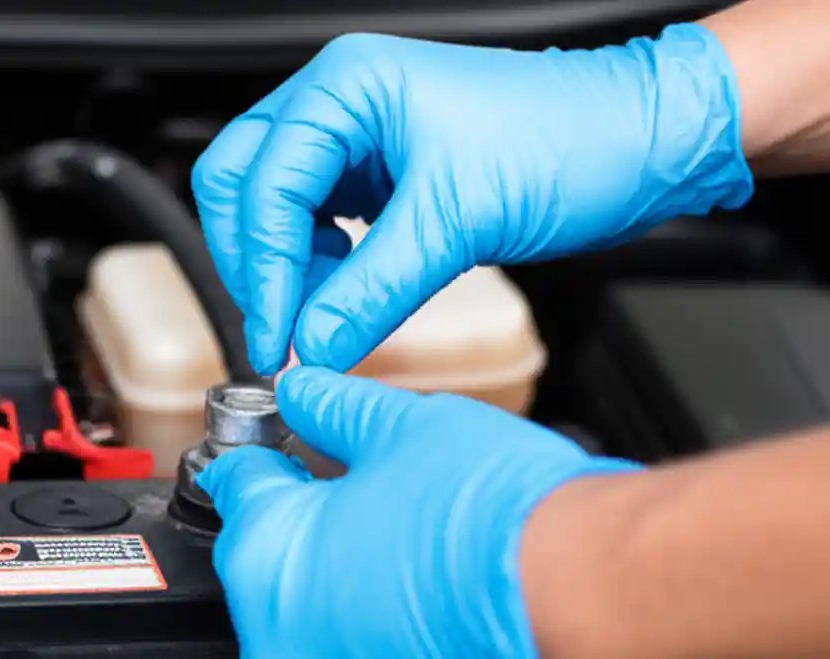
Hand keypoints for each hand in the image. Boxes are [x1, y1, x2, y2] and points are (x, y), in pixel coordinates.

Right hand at [192, 25, 752, 374]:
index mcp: (346, 87)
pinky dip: (316, 266)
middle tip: (278, 330)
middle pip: (244, 184)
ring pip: (274, 206)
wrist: (641, 141)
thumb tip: (315, 345)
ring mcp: (359, 138)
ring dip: (284, 268)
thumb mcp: (458, 221)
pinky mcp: (381, 174)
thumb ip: (373, 291)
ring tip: (317, 318)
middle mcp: (342, 104)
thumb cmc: (570, 138)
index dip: (262, 268)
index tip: (276, 336)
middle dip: (255, 261)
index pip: (263, 184)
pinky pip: (317, 223)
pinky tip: (342, 295)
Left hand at [196, 367, 638, 658]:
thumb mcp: (405, 428)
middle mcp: (282, 642)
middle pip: (271, 559)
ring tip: (411, 542)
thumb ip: (336, 408)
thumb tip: (307, 392)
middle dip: (306, 521)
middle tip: (367, 491)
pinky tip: (428, 593)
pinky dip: (377, 628)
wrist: (594, 610)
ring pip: (314, 616)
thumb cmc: (502, 525)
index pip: (237, 486)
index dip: (265, 452)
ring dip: (342, 578)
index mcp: (266, 558)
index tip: (280, 444)